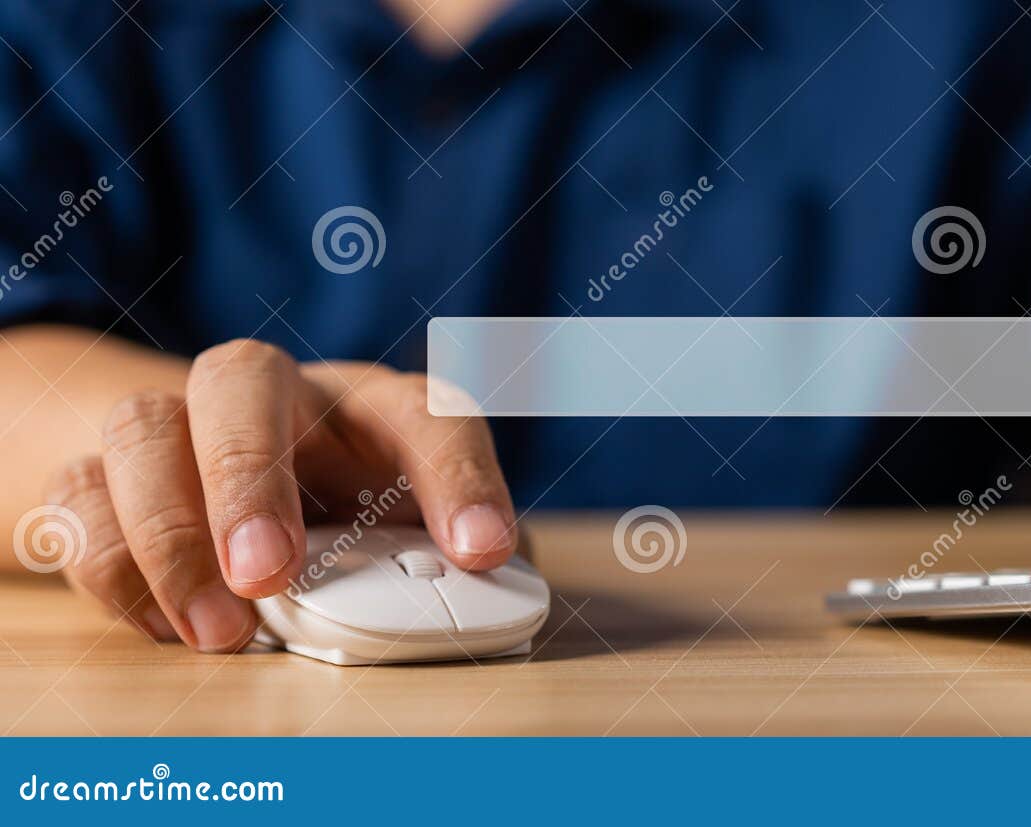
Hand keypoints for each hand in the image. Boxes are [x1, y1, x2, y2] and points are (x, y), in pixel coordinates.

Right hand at [41, 339, 516, 651]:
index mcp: (374, 405)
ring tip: (219, 630)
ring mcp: (180, 422)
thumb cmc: (346, 509)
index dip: (461, 478)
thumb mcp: (409, 530)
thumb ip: (446, 562)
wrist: (221, 480)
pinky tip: (165, 623)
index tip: (483, 552)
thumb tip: (496, 604)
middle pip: (241, 380)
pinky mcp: (104, 471)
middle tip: (268, 575)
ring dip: (170, 534)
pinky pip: (78, 493)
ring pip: (142, 427)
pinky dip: (114, 564)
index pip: (426, 412)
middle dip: (248, 477)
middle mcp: (276, 395)